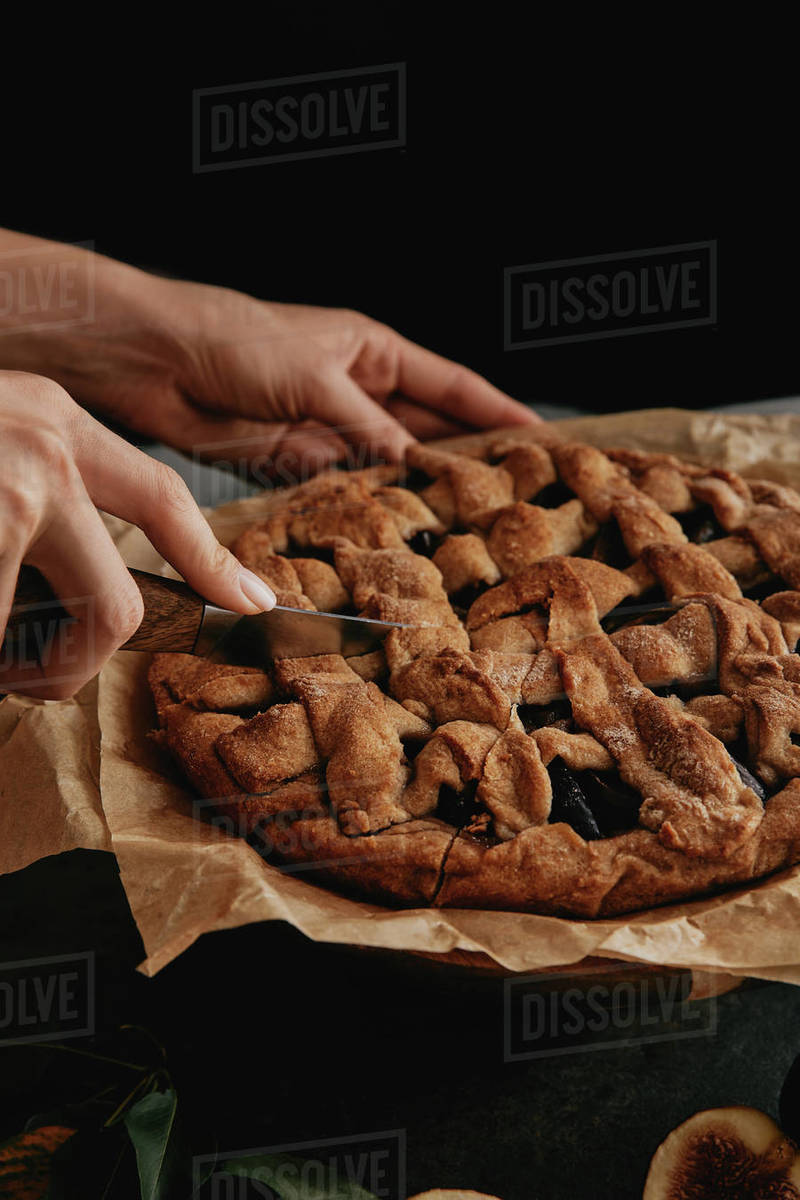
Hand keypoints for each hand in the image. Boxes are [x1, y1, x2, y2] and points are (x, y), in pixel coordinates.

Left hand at [0, 232, 540, 477]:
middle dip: (468, 460)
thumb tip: (415, 468)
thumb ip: (369, 428)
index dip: (498, 413)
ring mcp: (328, 427)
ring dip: (420, 492)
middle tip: (514, 496)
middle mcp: (358, 389)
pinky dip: (369, 509)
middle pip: (428, 429)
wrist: (156, 359)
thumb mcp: (317, 378)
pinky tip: (396, 532)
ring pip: (390, 466)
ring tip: (465, 525)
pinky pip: (346, 489)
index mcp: (373, 350)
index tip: (544, 439)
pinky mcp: (295, 461)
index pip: (453, 386)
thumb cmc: (236, 339)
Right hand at [0, 371, 275, 698]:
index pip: (160, 497)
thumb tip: (64, 568)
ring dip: (22, 668)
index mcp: (59, 421)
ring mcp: (15, 492)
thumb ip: (39, 484)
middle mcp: (50, 451)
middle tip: (44, 681)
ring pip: (66, 633)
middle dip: (81, 664)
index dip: (208, 561)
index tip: (251, 601)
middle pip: (120, 603)